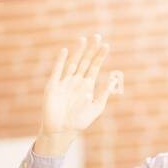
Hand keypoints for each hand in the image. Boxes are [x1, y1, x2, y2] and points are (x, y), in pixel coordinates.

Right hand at [34, 33, 117, 154]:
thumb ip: (104, 93)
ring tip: (84, 40)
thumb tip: (114, 79)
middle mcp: (76, 81)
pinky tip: (65, 51)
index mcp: (87, 86)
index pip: (95, 67)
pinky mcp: (53, 86)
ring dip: (78, 52)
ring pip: (72, 63)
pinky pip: (57, 70)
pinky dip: (61, 61)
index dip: (100, 56)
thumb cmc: (79, 121)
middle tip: (97, 36)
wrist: (61, 131)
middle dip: (91, 50)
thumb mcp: (96, 108)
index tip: (106, 45)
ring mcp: (65, 82)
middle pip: (85, 61)